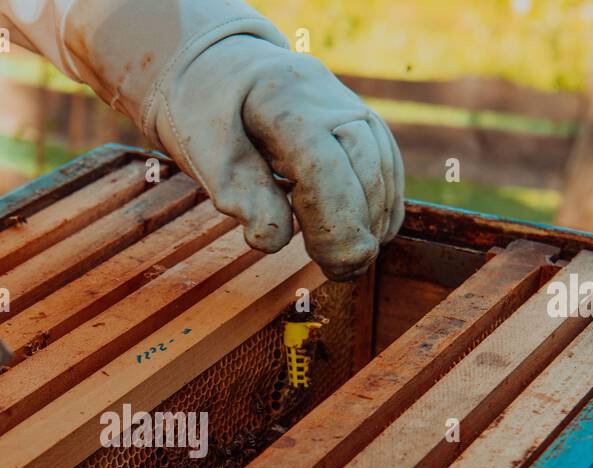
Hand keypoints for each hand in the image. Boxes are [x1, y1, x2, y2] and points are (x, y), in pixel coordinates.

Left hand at [149, 35, 404, 281]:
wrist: (228, 70)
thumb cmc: (211, 114)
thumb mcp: (204, 151)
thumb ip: (238, 194)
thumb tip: (272, 242)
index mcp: (283, 102)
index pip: (323, 167)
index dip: (335, 222)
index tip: (333, 265)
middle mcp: (329, 101)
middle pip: (363, 168)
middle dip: (358, 228)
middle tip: (342, 272)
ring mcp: (351, 108)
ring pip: (381, 168)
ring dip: (373, 222)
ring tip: (350, 262)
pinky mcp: (363, 124)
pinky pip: (388, 166)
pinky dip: (384, 206)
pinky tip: (369, 238)